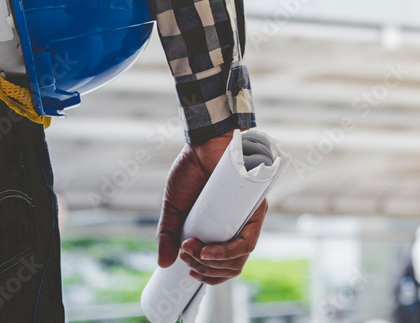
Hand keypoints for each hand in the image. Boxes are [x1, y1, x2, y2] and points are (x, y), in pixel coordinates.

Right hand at [156, 131, 267, 283]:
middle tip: (186, 259)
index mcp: (221, 228)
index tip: (189, 274)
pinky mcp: (255, 209)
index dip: (208, 276)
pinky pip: (247, 241)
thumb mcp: (174, 208)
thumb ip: (169, 235)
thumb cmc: (192, 171)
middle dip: (206, 271)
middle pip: (232, 265)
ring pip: (240, 258)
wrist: (203, 144)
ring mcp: (248, 218)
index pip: (224, 264)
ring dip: (212, 264)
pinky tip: (206, 252)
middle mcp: (238, 226)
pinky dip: (226, 253)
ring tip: (191, 253)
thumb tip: (164, 264)